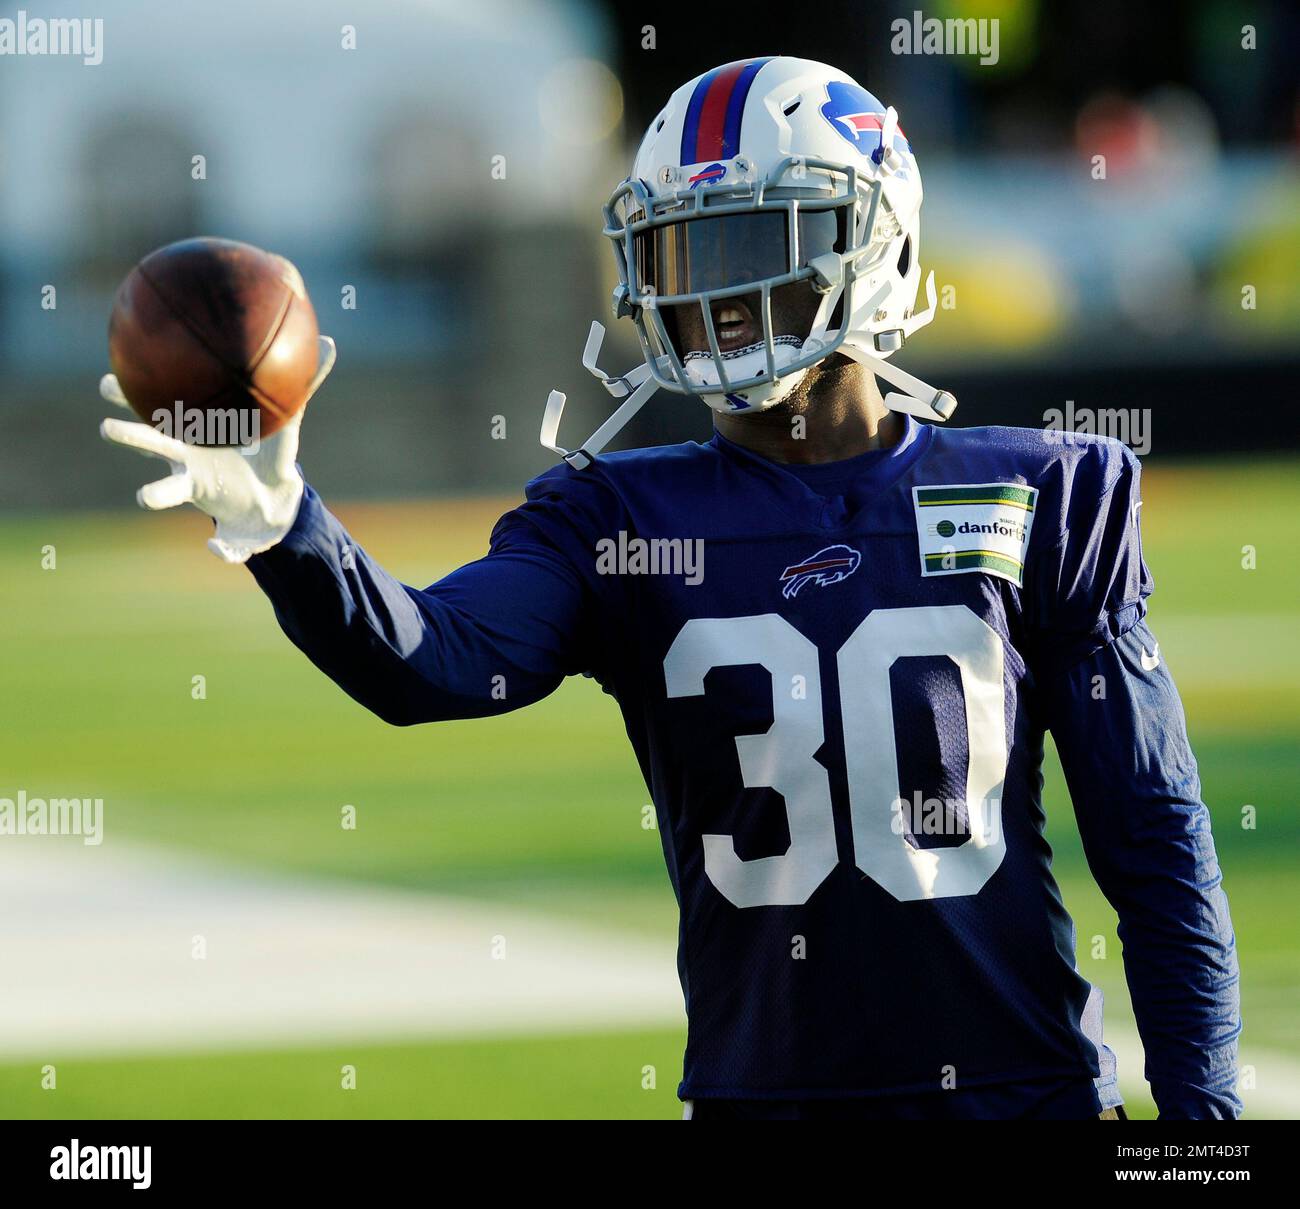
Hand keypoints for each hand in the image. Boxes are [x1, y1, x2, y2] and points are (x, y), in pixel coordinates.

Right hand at [99, 336, 335, 563]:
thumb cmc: (273, 453)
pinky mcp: (218, 521)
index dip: (136, 395)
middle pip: (153, 443)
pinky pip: (217, 538)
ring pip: (168, 491)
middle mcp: (190, 458)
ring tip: (145, 498)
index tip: (111, 380)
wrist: (278, 500)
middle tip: (107, 427)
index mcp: (200, 431)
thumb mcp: (291, 420)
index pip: (163, 408)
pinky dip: (220, 548)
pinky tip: (216, 549)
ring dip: (157, 495)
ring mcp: (198, 489)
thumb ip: (306, 385)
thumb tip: (331, 341)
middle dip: (131, 434)